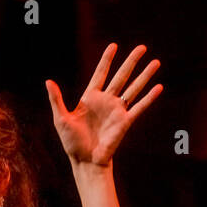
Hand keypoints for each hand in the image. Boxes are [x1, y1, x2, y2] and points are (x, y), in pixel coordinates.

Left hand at [46, 43, 161, 168]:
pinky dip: (149, 98)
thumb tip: (48, 81)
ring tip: (156, 62)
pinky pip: (139, 107)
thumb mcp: (61, 119)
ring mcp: (117, 111)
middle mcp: (106, 101)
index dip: (107, 60)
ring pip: (134, 88)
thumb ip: (56, 100)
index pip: (100, 73)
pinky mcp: (125, 122)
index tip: (114, 46)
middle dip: (131, 62)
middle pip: (121, 76)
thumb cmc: (71, 142)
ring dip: (145, 75)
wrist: (85, 161)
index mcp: (90, 98)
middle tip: (142, 47)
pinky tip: (159, 87)